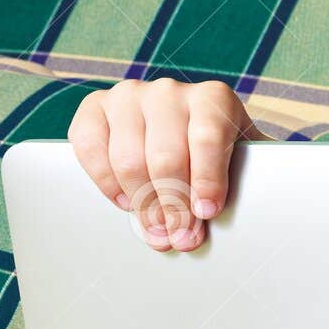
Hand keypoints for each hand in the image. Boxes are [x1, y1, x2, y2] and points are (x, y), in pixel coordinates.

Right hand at [66, 77, 264, 251]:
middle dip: (173, 206)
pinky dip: (106, 182)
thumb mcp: (238, 166)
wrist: (188, 137)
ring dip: (143, 204)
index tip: (207, 212)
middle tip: (181, 237)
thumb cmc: (218, 156)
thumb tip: (207, 218)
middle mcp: (169, 92)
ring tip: (158, 230)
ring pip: (128, 159)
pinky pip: (90, 148)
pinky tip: (126, 203)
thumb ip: (233, 186)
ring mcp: (129, 96)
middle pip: (165, 156)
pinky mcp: (95, 107)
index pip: (207, 137)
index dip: (206, 179)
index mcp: (212, 98)